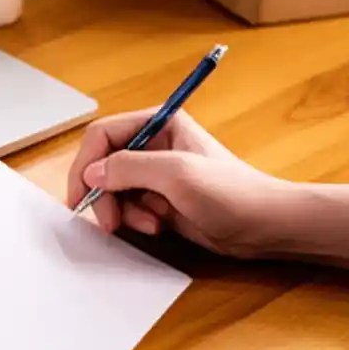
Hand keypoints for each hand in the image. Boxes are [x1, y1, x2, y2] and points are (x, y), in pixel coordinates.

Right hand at [66, 108, 294, 257]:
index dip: (87, 163)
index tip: (82, 194)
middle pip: (102, 163)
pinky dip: (134, 219)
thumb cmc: (231, 192)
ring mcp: (155, 173)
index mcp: (158, 123)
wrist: (266, 227)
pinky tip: (158, 226)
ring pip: (112, 188)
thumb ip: (129, 168)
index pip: (103, 135)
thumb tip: (91, 173)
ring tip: (148, 224)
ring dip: (121, 210)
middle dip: (103, 193)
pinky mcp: (158, 198)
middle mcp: (152, 144)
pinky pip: (127, 206)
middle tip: (108, 221)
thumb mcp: (176, 174)